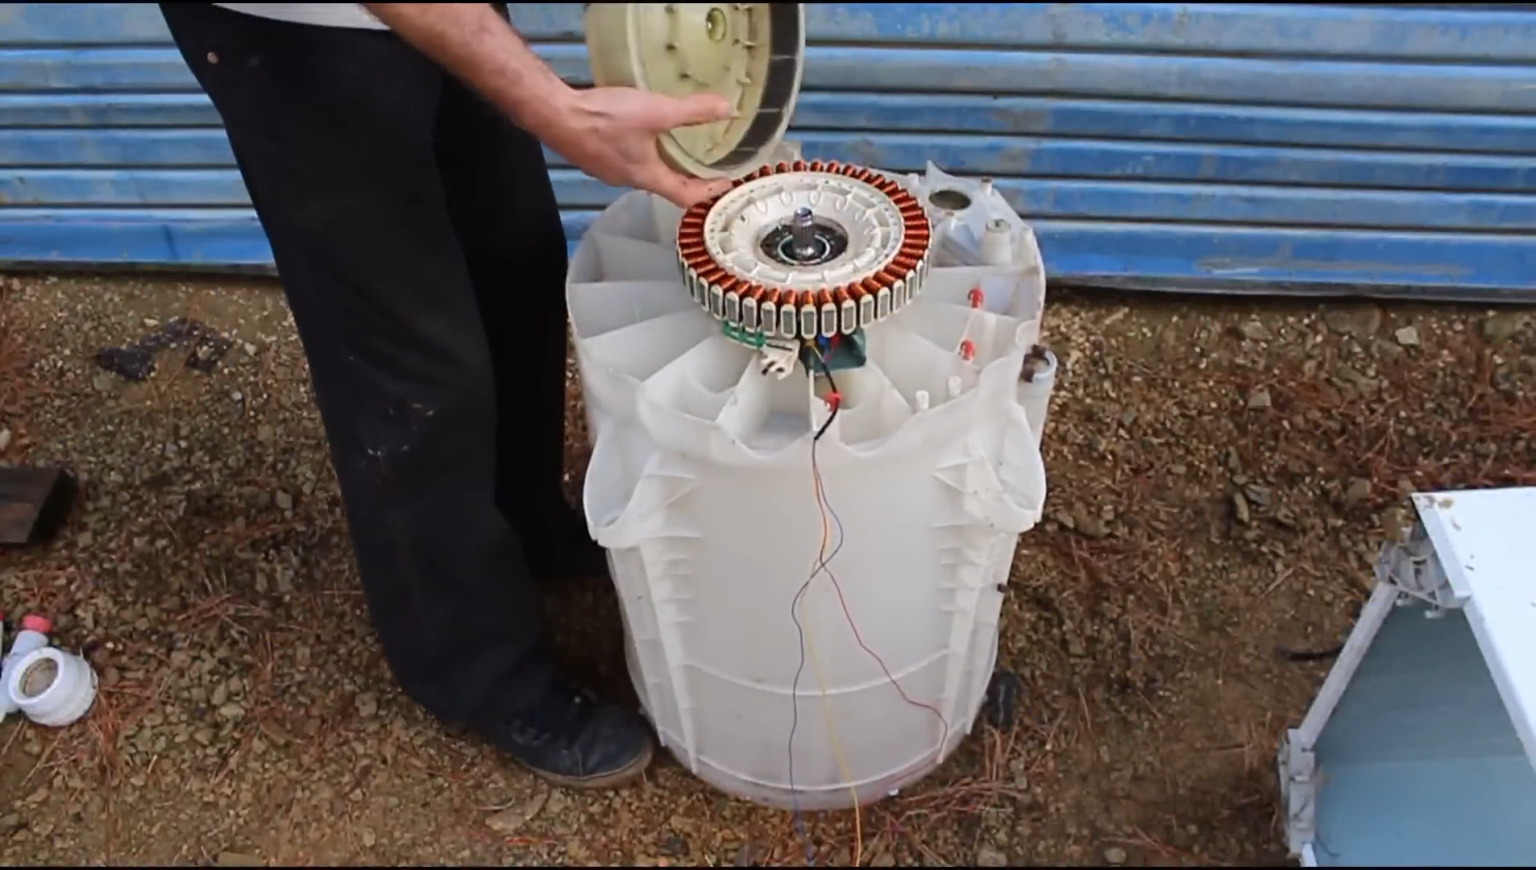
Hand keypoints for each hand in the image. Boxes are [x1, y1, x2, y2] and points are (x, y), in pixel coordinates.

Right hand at [543, 87, 736, 208]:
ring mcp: (608, 171)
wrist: (554, 114)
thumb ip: (691, 112)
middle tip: (708, 163)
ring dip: (664, 165)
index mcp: (646, 177)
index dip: (709, 192)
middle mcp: (627, 180)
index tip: (726, 183)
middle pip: (666, 187)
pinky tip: (642, 134)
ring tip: (680, 147)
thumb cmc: (604, 118)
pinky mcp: (595, 157)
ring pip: (644, 173)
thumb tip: (725, 109)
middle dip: (688, 178)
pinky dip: (643, 153)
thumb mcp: (655, 111)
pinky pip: (626, 160)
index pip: (686, 197)